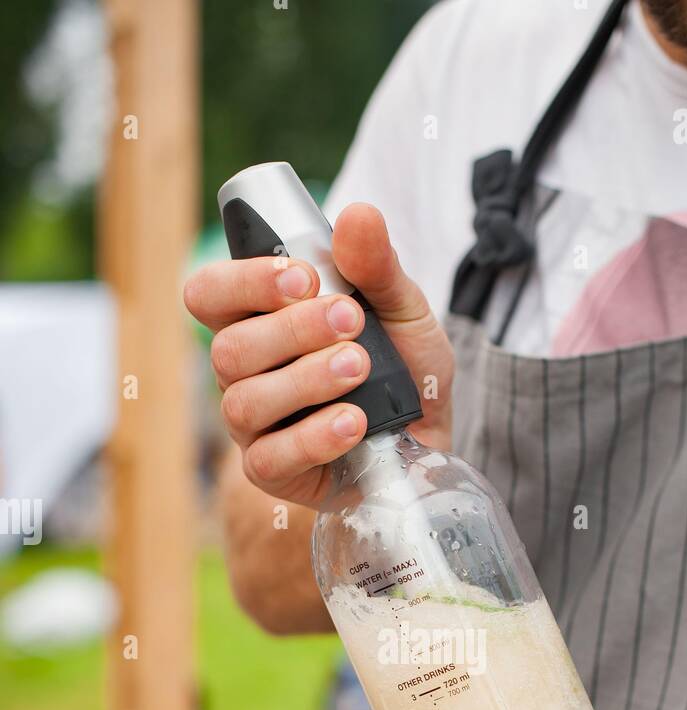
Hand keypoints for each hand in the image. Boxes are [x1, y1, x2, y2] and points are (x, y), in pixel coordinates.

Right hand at [183, 203, 453, 508]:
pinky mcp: (274, 472)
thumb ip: (377, 267)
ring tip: (359, 368)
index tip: (305, 277)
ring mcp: (254, 426)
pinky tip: (355, 422)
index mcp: (257, 319)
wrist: (432, 435)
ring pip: (245, 401)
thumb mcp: (403, 309)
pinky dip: (315, 437)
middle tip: (353, 322)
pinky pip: (270, 458)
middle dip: (292, 331)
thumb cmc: (403, 367)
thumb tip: (356, 216)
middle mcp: (244, 372)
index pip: (210, 293)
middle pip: (228, 348)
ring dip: (306, 380)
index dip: (244, 282)